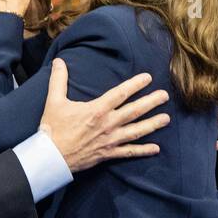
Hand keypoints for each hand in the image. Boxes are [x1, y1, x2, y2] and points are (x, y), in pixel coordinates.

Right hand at [40, 59, 168, 172]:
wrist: (51, 157)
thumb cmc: (53, 128)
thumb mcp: (54, 101)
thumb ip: (59, 80)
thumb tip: (59, 60)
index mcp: (97, 110)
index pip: (121, 93)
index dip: (136, 84)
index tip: (148, 77)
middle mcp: (108, 124)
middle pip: (134, 111)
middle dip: (151, 102)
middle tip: (165, 96)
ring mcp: (110, 140)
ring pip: (136, 131)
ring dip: (153, 125)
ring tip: (167, 119)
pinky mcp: (108, 154)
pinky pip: (129, 152)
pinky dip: (143, 151)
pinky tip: (156, 149)